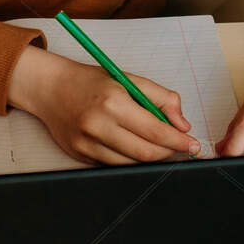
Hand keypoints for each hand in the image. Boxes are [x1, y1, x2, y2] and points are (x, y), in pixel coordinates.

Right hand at [8, 45, 200, 165]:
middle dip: (168, 152)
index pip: (155, 131)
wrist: (50, 89)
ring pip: (131, 163)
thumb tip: (182, 125)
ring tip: (156, 144)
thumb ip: (161, 98)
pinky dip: (129, 158)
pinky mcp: (80, 156)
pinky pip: (114, 164)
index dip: (178, 141)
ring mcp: (87, 144)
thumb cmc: (91, 82)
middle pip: (146, 153)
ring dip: (150, 157)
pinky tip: (131, 145)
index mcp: (113, 102)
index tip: (192, 144)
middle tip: (179, 146)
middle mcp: (98, 125)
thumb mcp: (129, 79)